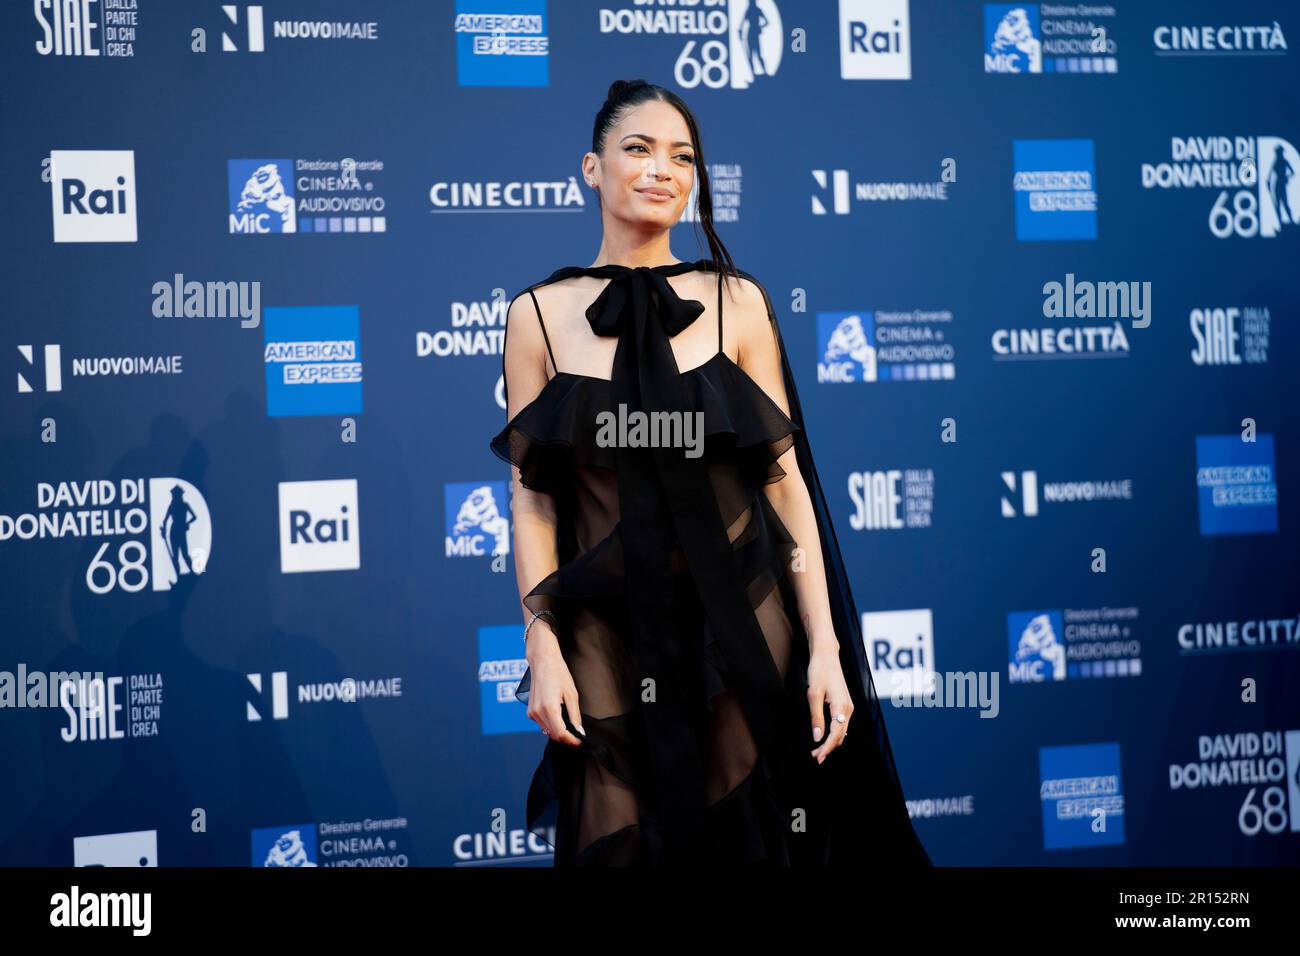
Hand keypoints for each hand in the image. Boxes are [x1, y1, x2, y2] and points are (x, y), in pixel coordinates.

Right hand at [524, 623, 584, 746]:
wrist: (543, 661)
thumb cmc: (558, 674)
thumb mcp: (571, 694)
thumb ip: (575, 715)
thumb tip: (579, 731)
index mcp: (549, 708)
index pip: (561, 733)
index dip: (572, 740)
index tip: (580, 741)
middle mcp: (538, 712)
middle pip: (554, 734)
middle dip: (566, 736)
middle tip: (578, 733)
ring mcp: (532, 713)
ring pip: (548, 731)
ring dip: (558, 730)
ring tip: (568, 721)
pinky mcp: (530, 711)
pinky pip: (542, 724)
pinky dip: (551, 724)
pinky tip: (558, 714)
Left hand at [807, 646, 852, 763]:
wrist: (826, 655)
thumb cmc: (819, 671)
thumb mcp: (813, 694)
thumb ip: (815, 716)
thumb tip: (817, 737)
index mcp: (842, 707)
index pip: (836, 734)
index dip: (827, 748)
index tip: (818, 757)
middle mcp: (848, 708)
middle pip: (841, 736)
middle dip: (828, 748)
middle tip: (814, 757)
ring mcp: (848, 706)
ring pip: (842, 731)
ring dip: (830, 742)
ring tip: (817, 750)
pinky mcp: (844, 704)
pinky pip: (841, 724)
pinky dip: (833, 734)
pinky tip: (825, 738)